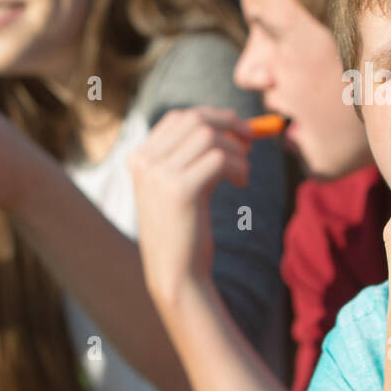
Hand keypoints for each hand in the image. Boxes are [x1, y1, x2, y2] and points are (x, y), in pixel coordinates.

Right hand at [127, 106, 254, 304]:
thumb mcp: (182, 186)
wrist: (175, 273)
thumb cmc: (184, 230)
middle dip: (229, 123)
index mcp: (139, 158)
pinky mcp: (180, 190)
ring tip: (243, 172)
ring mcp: (159, 174)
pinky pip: (219, 159)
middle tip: (251, 139)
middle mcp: (144, 161)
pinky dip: (238, 166)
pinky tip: (240, 182)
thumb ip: (196, 156)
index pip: (179, 117)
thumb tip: (234, 126)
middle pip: (195, 119)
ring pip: (210, 137)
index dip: (213, 117)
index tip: (235, 132)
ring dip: (236, 150)